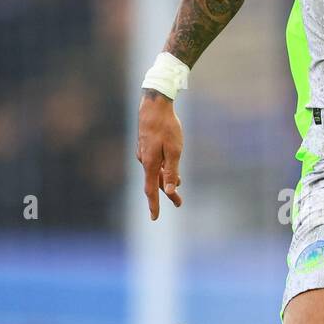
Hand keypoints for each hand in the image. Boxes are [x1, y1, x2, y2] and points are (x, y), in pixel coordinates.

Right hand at [137, 91, 182, 219]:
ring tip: (178, 187)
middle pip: (155, 183)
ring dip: (166, 181)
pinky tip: (170, 169)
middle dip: (167, 194)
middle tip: (179, 203)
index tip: (154, 218)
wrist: (154, 105)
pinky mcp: (146, 146)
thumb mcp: (174, 151)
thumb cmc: (166, 127)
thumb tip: (170, 191)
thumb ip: (172, 172)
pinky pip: (155, 163)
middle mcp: (144, 160)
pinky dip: (163, 169)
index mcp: (150, 163)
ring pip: (155, 172)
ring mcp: (144, 153)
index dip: (154, 205)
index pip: (151, 190)